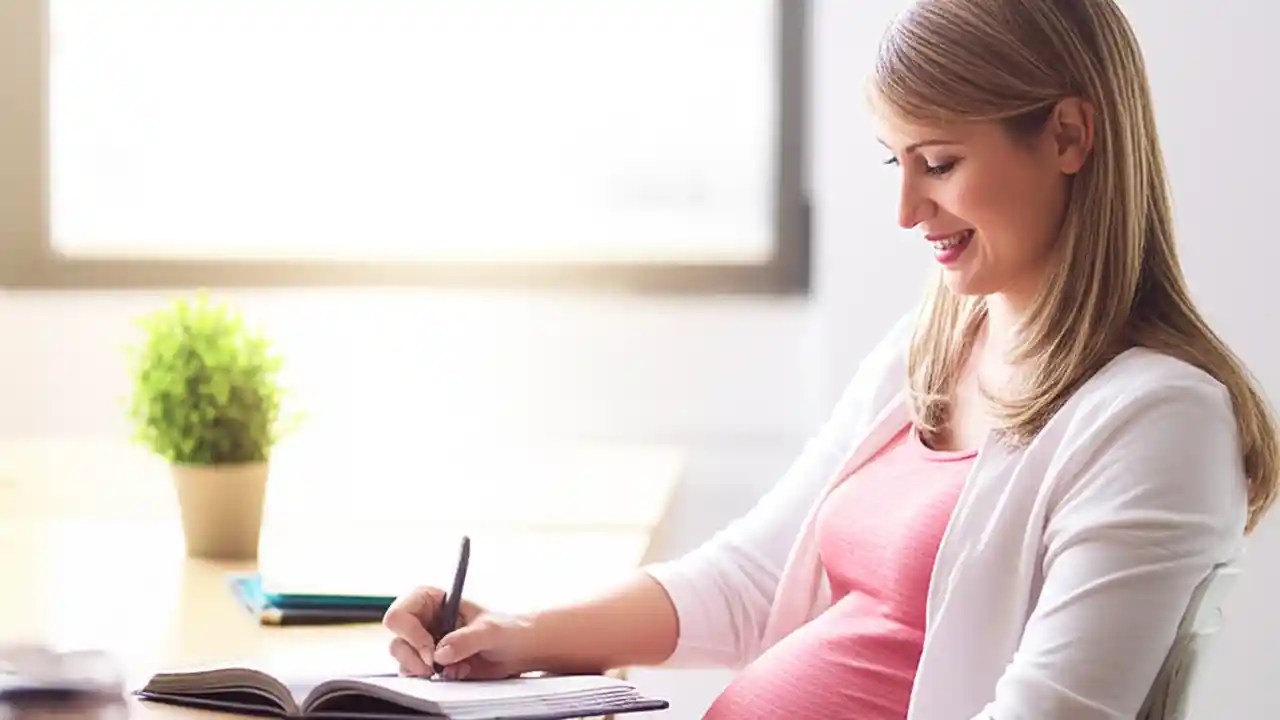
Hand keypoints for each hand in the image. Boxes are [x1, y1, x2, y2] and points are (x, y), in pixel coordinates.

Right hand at [383, 586, 536, 680]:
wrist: (520, 650)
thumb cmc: (507, 629)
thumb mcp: (490, 631)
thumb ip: (466, 639)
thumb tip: (441, 652)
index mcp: (433, 600)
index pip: (402, 611)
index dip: (410, 631)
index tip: (430, 649)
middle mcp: (425, 620)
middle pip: (397, 637)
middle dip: (412, 656)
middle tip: (433, 667)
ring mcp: (425, 642)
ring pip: (401, 657)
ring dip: (420, 668)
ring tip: (450, 670)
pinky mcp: (431, 663)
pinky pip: (414, 672)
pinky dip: (429, 678)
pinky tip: (454, 673)